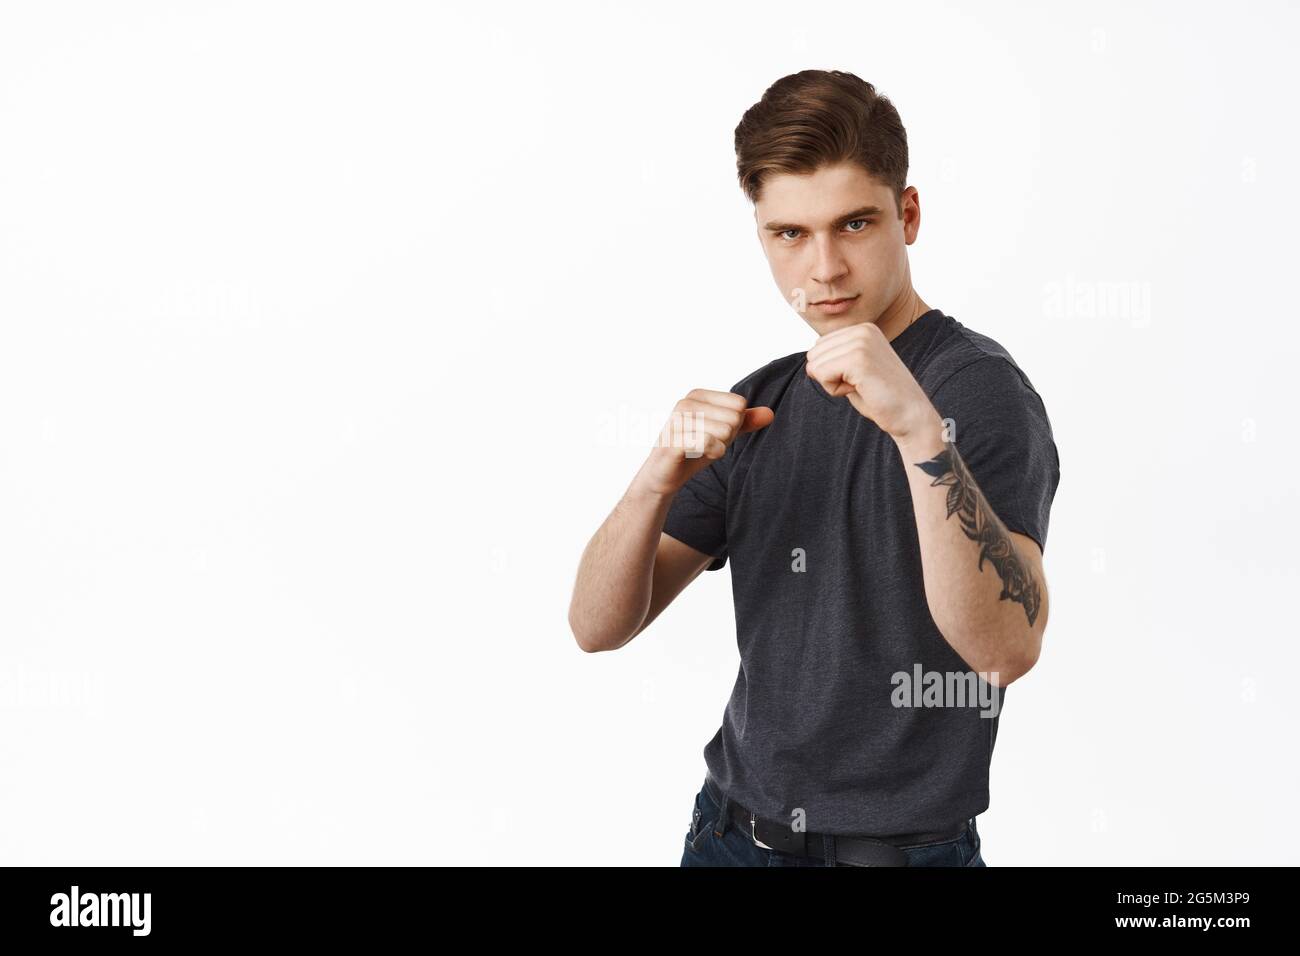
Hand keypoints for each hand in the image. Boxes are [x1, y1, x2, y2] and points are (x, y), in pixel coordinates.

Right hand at [636, 389, 773, 495]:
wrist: (665, 475)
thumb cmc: (693, 450)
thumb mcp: (723, 434)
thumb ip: (746, 422)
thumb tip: (770, 414)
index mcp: (697, 395)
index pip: (739, 405)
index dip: (733, 425)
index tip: (713, 433)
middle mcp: (685, 403)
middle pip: (734, 417)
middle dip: (726, 437)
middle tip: (706, 444)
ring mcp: (677, 420)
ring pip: (724, 430)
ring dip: (718, 446)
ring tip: (700, 450)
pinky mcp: (673, 440)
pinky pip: (710, 442)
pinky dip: (713, 453)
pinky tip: (700, 455)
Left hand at [804, 321, 939, 440]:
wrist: (911, 415)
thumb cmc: (881, 397)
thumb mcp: (854, 371)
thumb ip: (835, 360)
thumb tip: (809, 361)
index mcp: (863, 328)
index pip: (819, 346)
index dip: (832, 370)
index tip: (859, 378)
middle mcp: (863, 330)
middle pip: (814, 354)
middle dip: (829, 376)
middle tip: (860, 384)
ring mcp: (862, 342)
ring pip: (815, 365)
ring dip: (833, 384)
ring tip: (861, 387)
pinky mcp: (858, 359)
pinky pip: (821, 374)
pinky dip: (835, 390)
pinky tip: (859, 390)